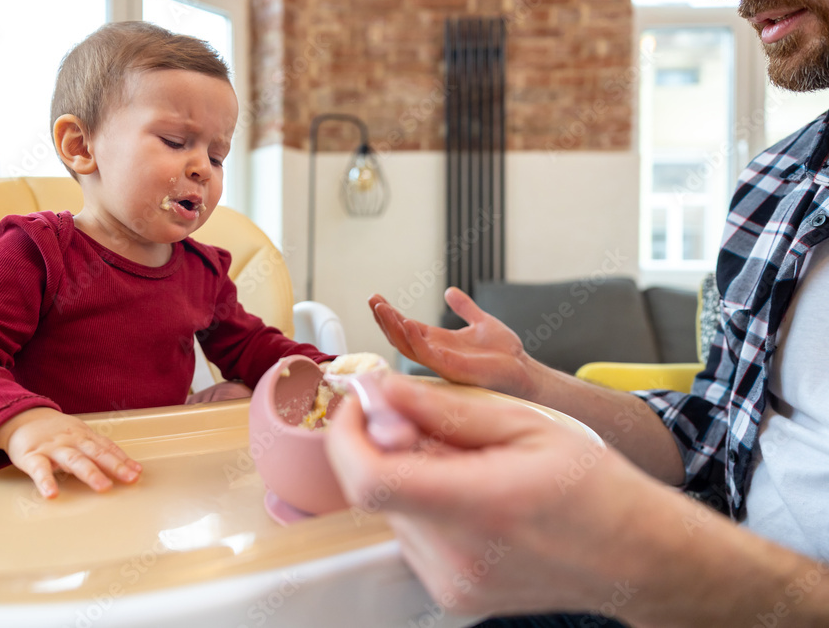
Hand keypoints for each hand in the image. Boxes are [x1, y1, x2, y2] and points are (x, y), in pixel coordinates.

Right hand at [0, 407, 141, 497]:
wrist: (21, 418)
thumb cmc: (55, 432)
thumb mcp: (79, 435)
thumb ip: (99, 450)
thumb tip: (128, 466)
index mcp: (84, 436)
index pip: (107, 448)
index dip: (123, 460)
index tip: (137, 473)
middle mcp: (72, 441)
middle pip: (96, 453)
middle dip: (115, 466)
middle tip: (130, 479)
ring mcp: (53, 448)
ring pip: (74, 460)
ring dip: (90, 474)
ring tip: (103, 487)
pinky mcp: (32, 456)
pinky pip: (40, 470)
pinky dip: (46, 482)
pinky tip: (52, 494)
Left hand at [326, 376, 828, 625]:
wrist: (636, 556)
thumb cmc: (594, 487)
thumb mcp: (524, 423)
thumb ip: (444, 407)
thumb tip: (382, 388)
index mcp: (478, 506)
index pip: (369, 478)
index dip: (348, 433)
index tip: (362, 402)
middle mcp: (456, 556)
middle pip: (375, 489)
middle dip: (384, 444)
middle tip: (429, 421)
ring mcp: (451, 583)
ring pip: (390, 510)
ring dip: (407, 474)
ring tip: (465, 462)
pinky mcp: (451, 595)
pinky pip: (411, 534)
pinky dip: (423, 503)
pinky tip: (468, 492)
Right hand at [368, 287, 539, 399]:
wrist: (523, 369)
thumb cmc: (504, 353)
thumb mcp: (481, 322)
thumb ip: (464, 308)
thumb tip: (450, 291)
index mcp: (438, 342)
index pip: (405, 328)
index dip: (390, 315)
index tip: (376, 298)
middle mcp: (435, 354)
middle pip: (399, 338)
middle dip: (384, 319)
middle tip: (372, 300)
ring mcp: (440, 363)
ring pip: (407, 347)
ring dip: (392, 327)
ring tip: (381, 308)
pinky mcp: (451, 370)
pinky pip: (427, 355)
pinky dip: (415, 340)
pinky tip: (407, 323)